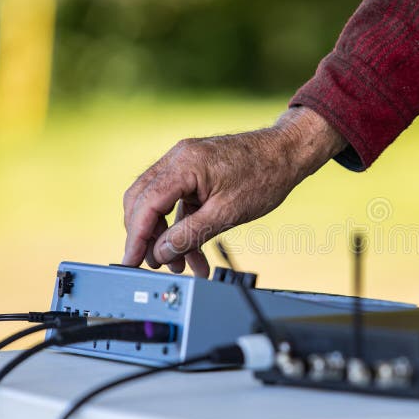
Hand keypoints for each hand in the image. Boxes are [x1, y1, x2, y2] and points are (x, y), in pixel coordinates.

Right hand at [122, 106, 346, 276]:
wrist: (288, 153)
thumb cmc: (265, 175)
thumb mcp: (227, 213)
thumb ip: (190, 234)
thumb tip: (162, 253)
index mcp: (184, 164)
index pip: (145, 204)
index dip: (135, 237)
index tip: (131, 260)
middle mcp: (178, 158)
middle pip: (143, 202)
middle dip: (147, 237)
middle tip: (156, 264)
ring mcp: (185, 163)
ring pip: (160, 205)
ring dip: (168, 237)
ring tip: (182, 265)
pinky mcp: (195, 172)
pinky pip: (177, 202)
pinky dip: (182, 226)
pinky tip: (194, 251)